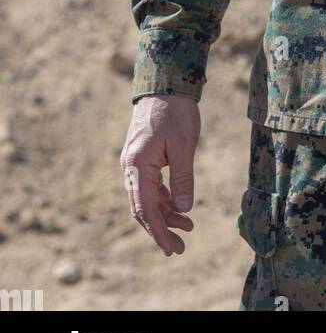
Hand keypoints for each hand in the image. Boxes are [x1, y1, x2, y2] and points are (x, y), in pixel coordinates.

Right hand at [120, 94, 199, 255]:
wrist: (164, 84)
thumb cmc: (176, 112)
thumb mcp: (184, 146)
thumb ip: (182, 178)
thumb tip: (183, 209)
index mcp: (138, 165)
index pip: (145, 209)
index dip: (158, 232)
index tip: (171, 249)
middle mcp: (130, 167)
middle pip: (142, 208)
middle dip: (160, 229)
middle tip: (179, 248)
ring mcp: (133, 163)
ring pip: (146, 198)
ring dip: (164, 214)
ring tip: (187, 227)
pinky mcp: (141, 158)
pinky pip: (149, 186)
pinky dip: (163, 199)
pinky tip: (178, 208)